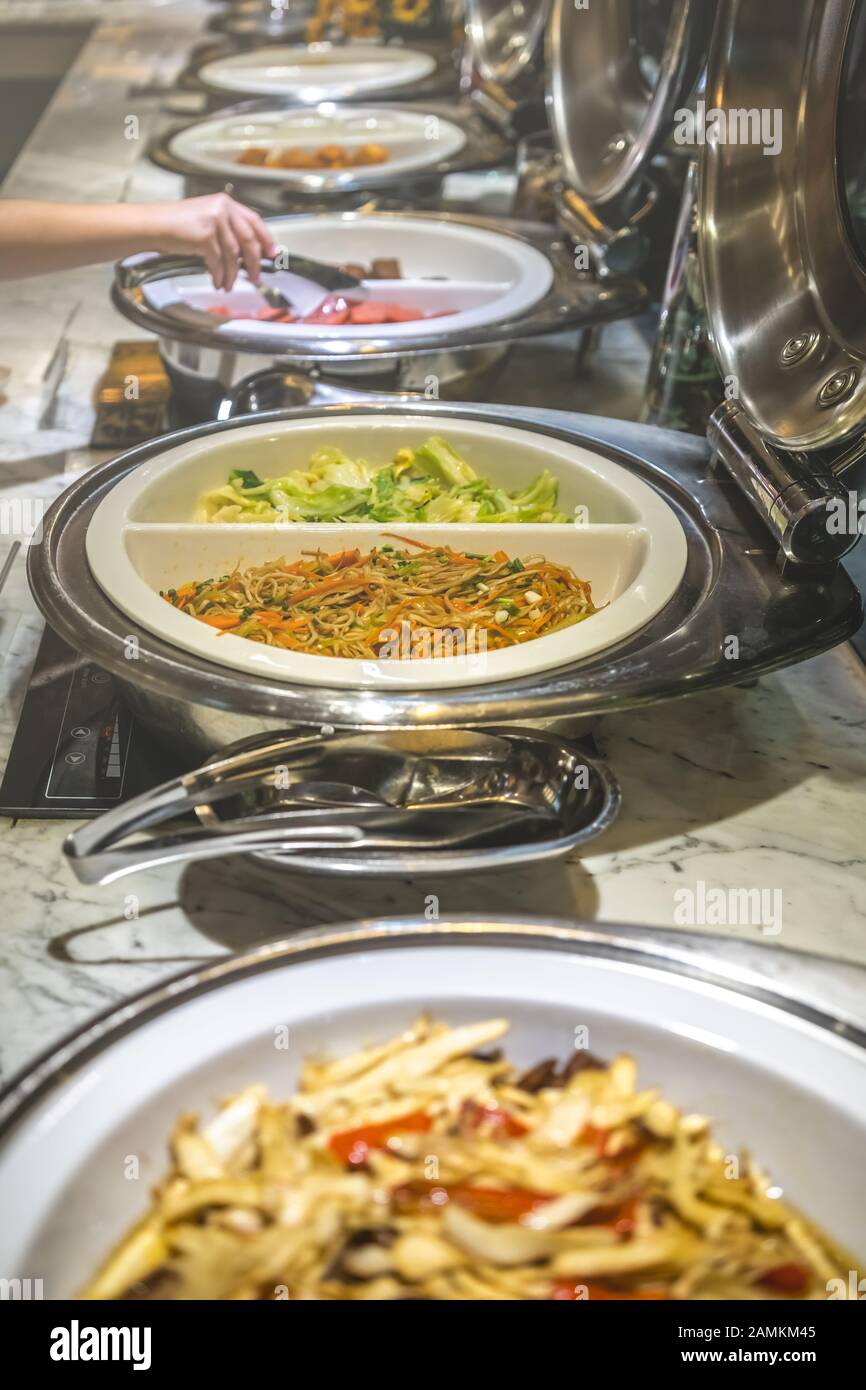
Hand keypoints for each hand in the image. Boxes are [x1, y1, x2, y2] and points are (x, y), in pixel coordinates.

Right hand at [147, 193, 275, 289]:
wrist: (153, 225)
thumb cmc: (176, 225)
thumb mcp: (207, 220)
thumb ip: (227, 231)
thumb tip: (245, 254)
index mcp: (225, 203)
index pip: (254, 221)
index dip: (266, 239)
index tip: (272, 253)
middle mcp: (223, 209)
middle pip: (249, 240)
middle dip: (254, 263)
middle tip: (255, 277)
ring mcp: (214, 221)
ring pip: (234, 255)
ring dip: (232, 274)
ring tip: (229, 284)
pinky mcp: (205, 236)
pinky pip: (219, 262)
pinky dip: (219, 275)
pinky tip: (218, 281)